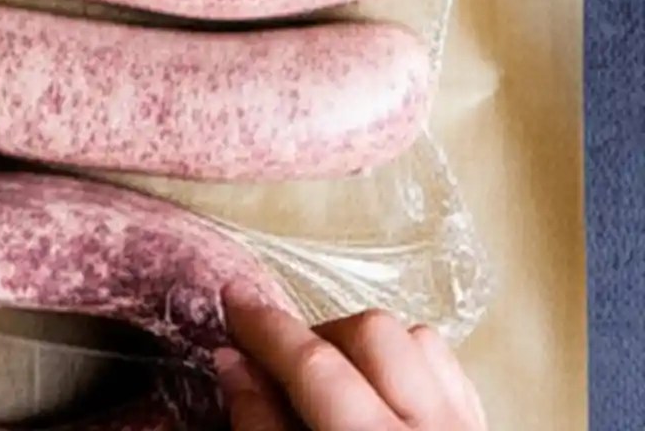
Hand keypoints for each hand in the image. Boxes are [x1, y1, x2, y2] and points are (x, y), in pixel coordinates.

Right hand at [218, 284, 486, 430]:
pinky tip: (379, 396)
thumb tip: (233, 363)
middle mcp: (434, 428)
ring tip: (335, 384)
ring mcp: (469, 426)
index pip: (314, 365)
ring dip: (368, 349)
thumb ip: (263, 426)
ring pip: (419, 340)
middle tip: (283, 367)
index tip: (233, 299)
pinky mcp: (484, 427)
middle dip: (320, 337)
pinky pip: (450, 370)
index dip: (265, 327)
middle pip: (373, 333)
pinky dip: (408, 367)